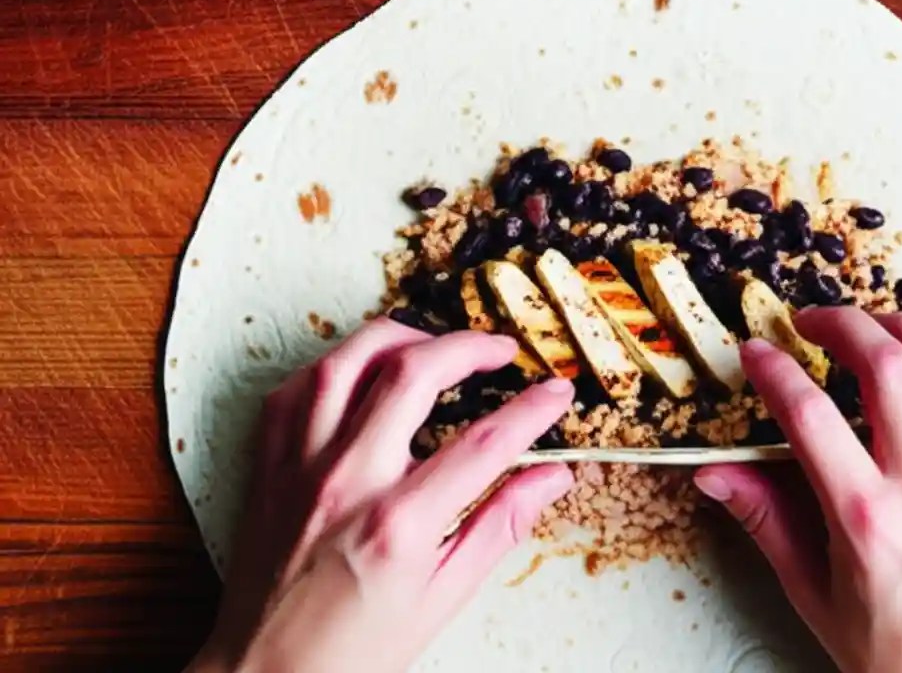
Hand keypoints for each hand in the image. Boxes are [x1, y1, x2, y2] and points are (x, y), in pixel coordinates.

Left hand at [187, 318, 574, 672]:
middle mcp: (346, 483)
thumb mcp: (443, 597)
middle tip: (499, 351)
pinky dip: (334, 365)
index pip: (484, 442)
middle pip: (412, 374)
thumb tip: (550, 479)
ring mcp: (300, 468)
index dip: (531, 408)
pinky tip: (362, 371)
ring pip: (346, 361)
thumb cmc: (350, 650)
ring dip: (399, 337)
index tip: (555, 392)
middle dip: (468, 347)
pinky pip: (295, 389)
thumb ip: (499, 527)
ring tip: (433, 346)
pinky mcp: (268, 467)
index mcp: (398, 524)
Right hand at [695, 308, 901, 672]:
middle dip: (842, 324)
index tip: (754, 352)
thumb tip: (716, 474)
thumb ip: (766, 521)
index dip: (773, 371)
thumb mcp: (813, 593)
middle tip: (810, 321)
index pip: (808, 415)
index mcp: (866, 516)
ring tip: (872, 328)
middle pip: (887, 366)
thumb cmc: (895, 655)